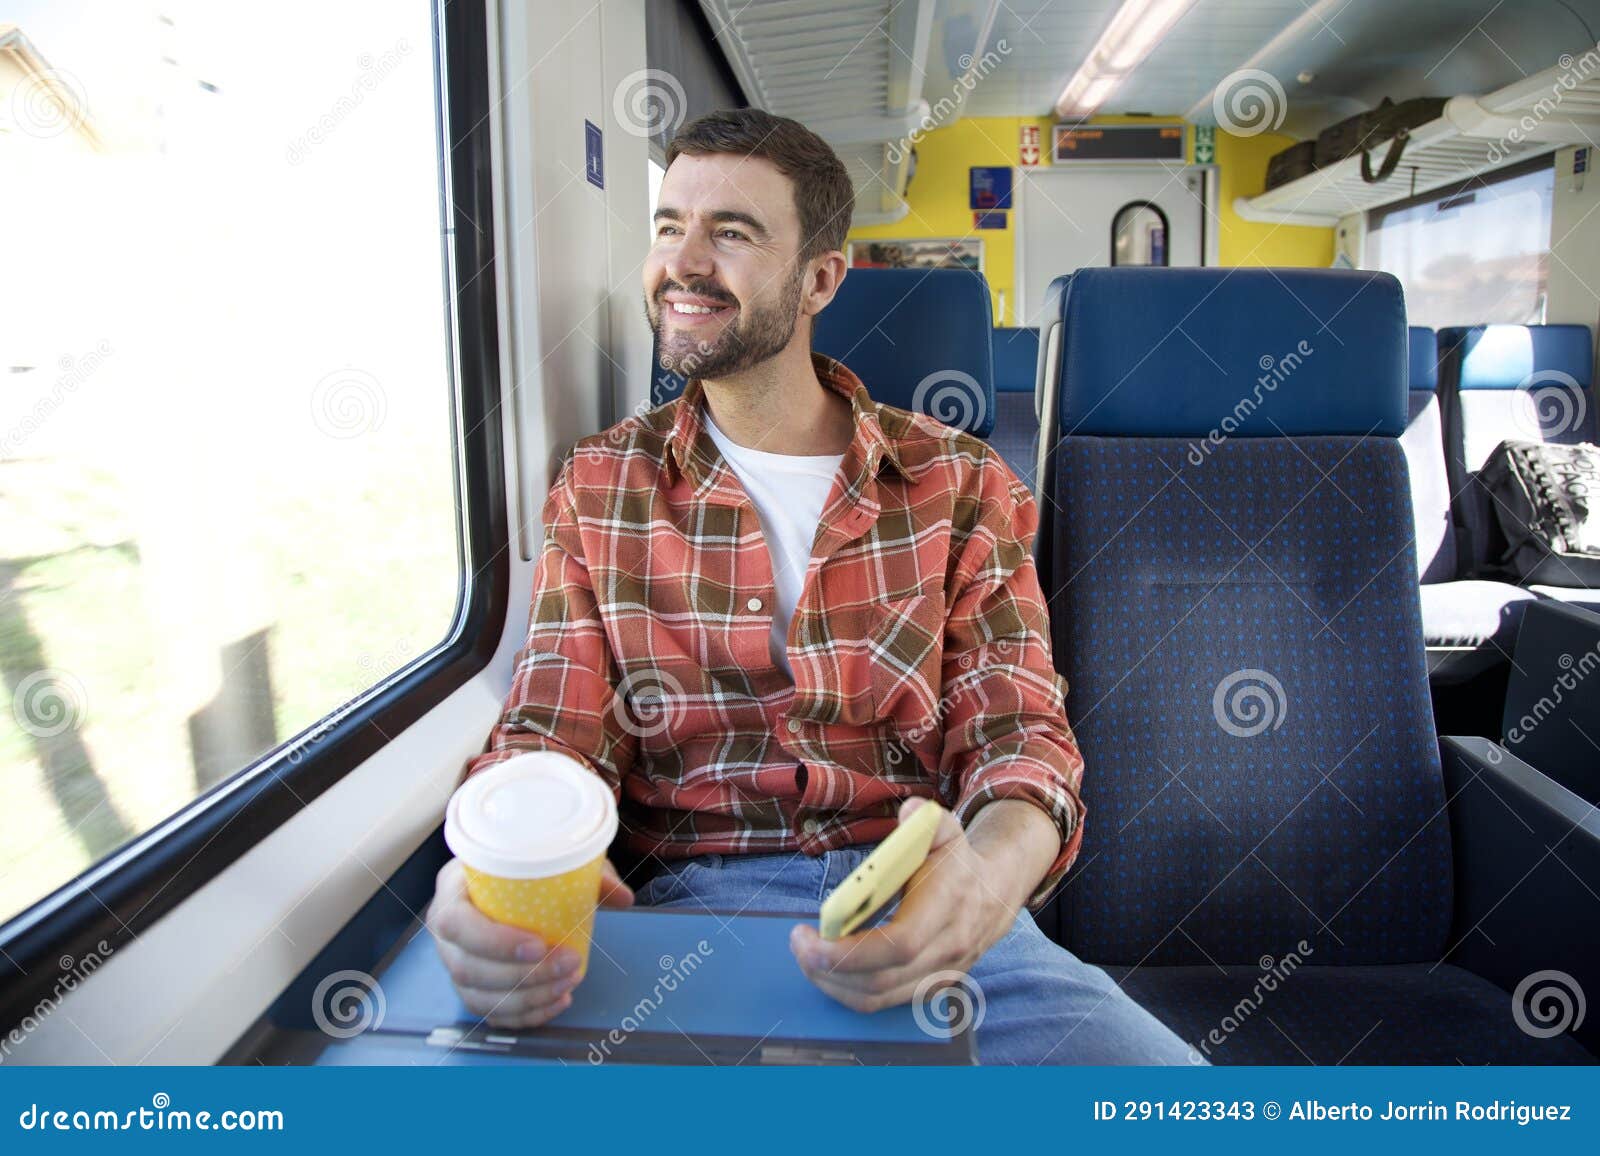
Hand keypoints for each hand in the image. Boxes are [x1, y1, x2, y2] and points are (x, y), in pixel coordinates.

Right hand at [425, 856, 633, 1027]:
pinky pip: (490, 1012)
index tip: (538, 945)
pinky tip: (556, 1001)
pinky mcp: (471, 986)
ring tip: (567, 984)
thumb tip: (623, 897)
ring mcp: (455, 963)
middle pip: (469, 967)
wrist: (509, 881)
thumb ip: (588, 872)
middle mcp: (447, 932)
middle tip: (569, 964)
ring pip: (479, 995)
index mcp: (453, 890)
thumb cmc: (523, 868)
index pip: (456, 922)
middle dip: (523, 976)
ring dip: (528, 998)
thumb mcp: (553, 857)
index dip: (494, 941)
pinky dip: (525, 1014)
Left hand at [788, 797, 1044, 1012]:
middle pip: (880, 979)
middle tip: (799, 944)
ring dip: (832, 983)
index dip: (850, 950)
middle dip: (828, 967)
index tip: (809, 938)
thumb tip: (910, 812)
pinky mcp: (929, 989)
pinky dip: (849, 990)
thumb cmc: (957, 862)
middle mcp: (947, 950)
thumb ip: (927, 819)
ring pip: (877, 999)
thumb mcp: (945, 830)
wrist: (993, 895)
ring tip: (808, 955)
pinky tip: (831, 967)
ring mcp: (940, 975)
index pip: (898, 944)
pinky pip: (883, 1003)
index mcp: (947, 907)